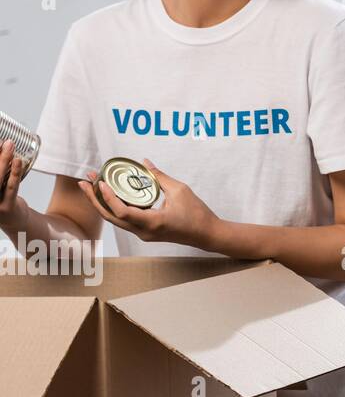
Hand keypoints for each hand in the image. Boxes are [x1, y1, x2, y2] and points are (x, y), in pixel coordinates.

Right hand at [0, 140, 30, 225]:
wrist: (15, 222)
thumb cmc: (2, 197)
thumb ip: (0, 168)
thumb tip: (3, 143)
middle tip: (2, 140)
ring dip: (3, 159)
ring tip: (9, 145)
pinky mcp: (6, 208)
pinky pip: (11, 187)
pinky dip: (14, 172)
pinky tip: (17, 160)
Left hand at [77, 158, 218, 248]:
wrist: (206, 234)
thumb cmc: (197, 213)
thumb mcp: (180, 190)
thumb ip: (160, 177)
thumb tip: (145, 162)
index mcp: (152, 223)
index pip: (121, 211)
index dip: (108, 197)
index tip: (100, 182)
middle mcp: (143, 231)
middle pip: (111, 217)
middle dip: (95, 199)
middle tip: (85, 182)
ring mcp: (143, 234)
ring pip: (116, 219)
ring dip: (102, 203)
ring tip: (93, 186)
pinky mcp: (146, 232)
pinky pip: (125, 219)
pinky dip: (115, 207)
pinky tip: (113, 195)